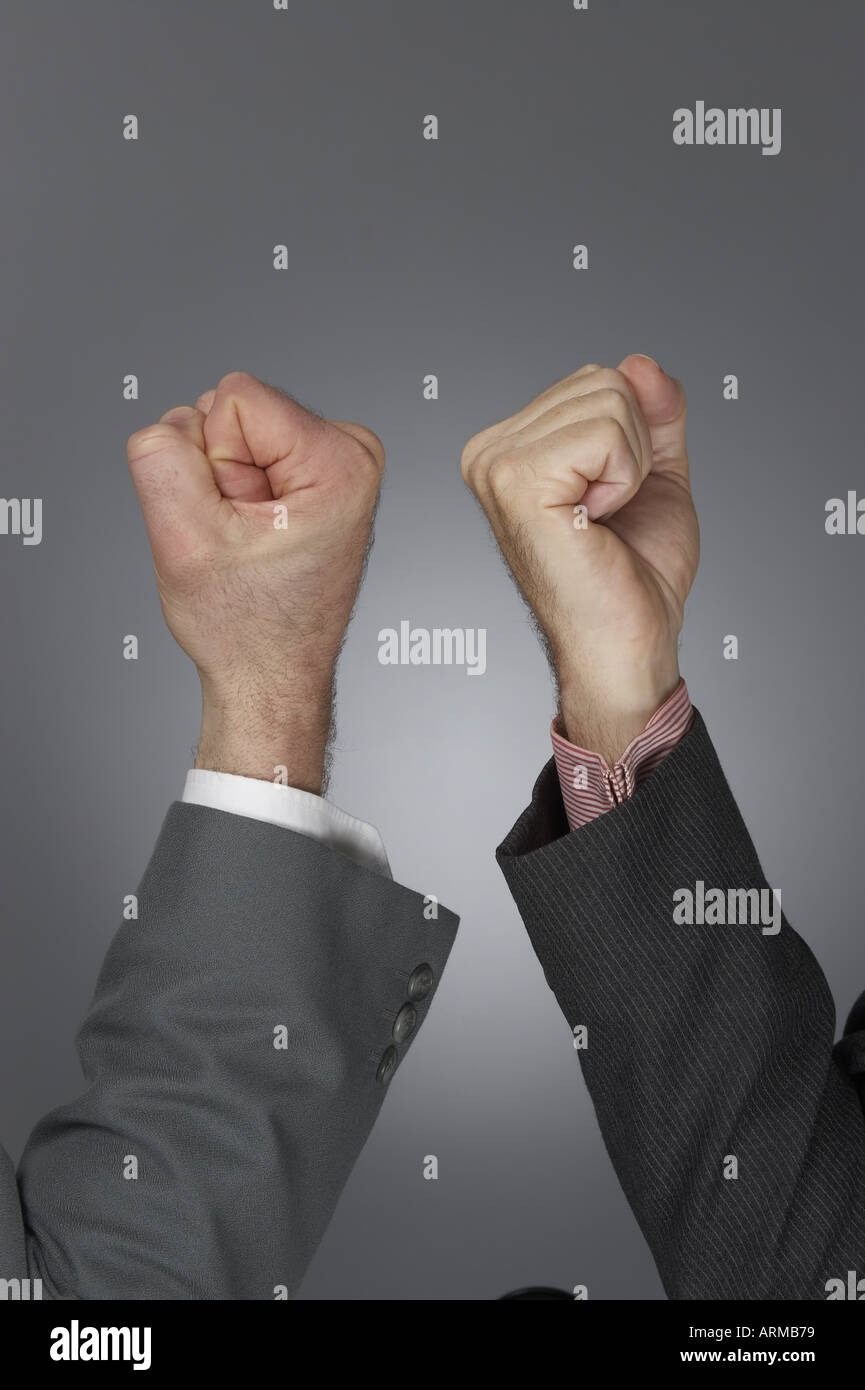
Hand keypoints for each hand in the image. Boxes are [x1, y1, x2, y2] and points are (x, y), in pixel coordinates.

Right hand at [128, 371, 384, 791]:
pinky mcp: (314, 477)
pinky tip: (254, 542)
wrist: (270, 677)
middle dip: (217, 474)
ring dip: (222, 490)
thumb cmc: (246, 628)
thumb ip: (160, 459)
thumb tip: (166, 425)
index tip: (237, 523)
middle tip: (241, 540)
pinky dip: (233, 498)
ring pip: (231, 434)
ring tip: (248, 544)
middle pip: (232, 411)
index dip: (212, 463)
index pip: (230, 398)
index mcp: (341, 459)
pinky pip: (242, 457)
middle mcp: (351, 452)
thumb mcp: (184, 541)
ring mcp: (335, 464)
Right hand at [461, 355, 698, 763]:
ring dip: (631, 465)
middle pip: (603, 379)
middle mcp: (492, 452)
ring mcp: (496, 464)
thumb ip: (653, 413)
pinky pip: (606, 430)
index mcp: (512, 448)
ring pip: (609, 398)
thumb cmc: (631, 578)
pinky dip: (624, 476)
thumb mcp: (655, 475)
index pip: (596, 378)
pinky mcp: (515, 481)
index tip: (608, 502)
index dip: (633, 437)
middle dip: (634, 446)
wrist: (626, 643)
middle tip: (607, 514)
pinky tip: (594, 521)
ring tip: (600, 519)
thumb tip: (641, 363)